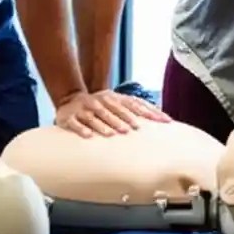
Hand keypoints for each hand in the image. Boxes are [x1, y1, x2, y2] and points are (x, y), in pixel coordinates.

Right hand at [56, 89, 170, 137]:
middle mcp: (100, 101)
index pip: (132, 103)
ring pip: (95, 116)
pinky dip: (81, 129)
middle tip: (134, 128)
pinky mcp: (69, 117)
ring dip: (104, 124)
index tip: (155, 121)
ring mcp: (84, 108)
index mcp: (114, 98)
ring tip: (112, 134)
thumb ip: (137, 108)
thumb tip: (163, 116)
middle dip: (124, 118)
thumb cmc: (102, 105)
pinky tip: (88, 136)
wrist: (70, 98)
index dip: (145, 111)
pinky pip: (75, 123)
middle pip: (114, 109)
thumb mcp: (118, 103)